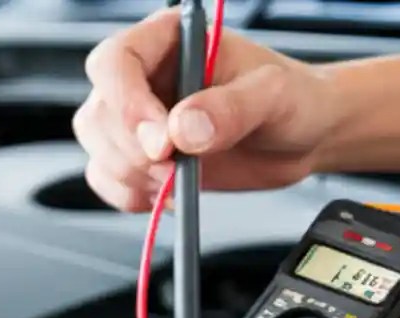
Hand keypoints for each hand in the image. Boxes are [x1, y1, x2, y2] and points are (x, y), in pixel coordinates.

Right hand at [72, 8, 338, 211]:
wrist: (301, 137)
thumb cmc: (292, 100)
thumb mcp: (275, 95)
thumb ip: (232, 107)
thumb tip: (183, 129)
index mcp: (168, 41)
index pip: (115, 62)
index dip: (127, 103)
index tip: (161, 140)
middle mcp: (143, 77)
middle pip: (98, 113)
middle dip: (135, 151)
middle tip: (177, 167)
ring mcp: (135, 119)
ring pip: (98, 149)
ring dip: (134, 175)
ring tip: (183, 177)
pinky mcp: (136, 156)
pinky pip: (105, 179)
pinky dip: (132, 195)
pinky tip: (169, 191)